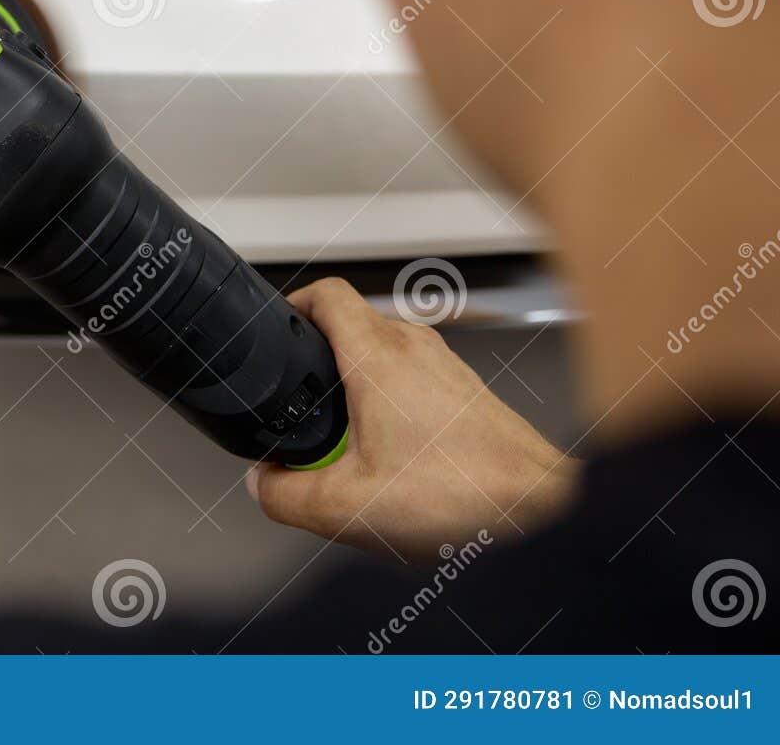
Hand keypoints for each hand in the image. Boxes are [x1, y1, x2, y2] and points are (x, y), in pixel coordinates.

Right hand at [247, 278, 579, 563]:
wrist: (538, 507)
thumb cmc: (464, 494)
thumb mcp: (348, 507)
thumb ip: (287, 495)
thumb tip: (263, 484)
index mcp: (378, 356)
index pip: (326, 294)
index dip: (292, 303)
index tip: (275, 326)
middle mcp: (414, 347)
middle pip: (351, 323)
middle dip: (318, 354)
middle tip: (299, 393)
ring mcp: (445, 364)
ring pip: (384, 350)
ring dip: (356, 380)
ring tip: (343, 430)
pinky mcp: (465, 388)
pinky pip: (412, 375)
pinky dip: (389, 398)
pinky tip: (389, 450)